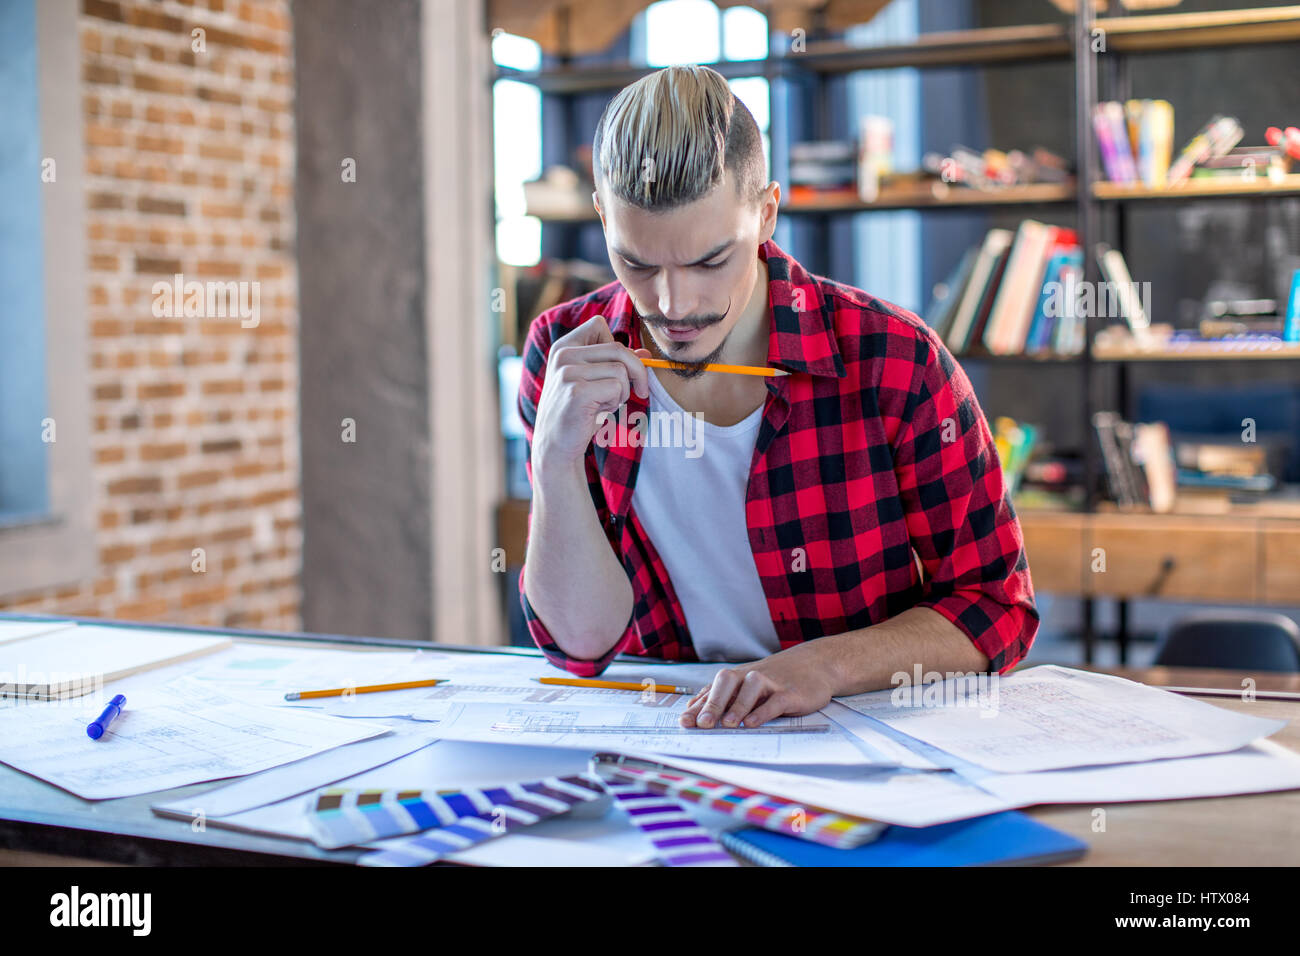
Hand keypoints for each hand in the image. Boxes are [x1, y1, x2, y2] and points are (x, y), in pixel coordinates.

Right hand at [531, 314, 652, 468]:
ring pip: (620, 370)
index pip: (599, 325)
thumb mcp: (595, 382)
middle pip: (618, 348)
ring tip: (607, 403)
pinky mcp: (576, 391)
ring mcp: (567, 372)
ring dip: (623, 391)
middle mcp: (563, 355)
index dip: (617, 345)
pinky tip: (600, 411)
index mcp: (564, 347)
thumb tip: (646, 353)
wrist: (555, 446)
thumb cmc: (578, 412)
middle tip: (640, 390)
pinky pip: (617, 387)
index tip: (621, 368)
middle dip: (637, 370)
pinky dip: (617, 401)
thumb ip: (616, 364)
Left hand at [678, 643, 838, 728]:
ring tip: (727, 724)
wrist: (815, 664)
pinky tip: (753, 723)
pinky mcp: (790, 693)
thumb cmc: (776, 679)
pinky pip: (774, 701)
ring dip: (737, 706)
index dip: (697, 706)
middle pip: (726, 683)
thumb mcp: (748, 686)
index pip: (713, 690)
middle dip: (713, 703)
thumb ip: (724, 698)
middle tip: (702, 723)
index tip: (684, 722)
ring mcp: (770, 683)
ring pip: (750, 689)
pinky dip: (763, 711)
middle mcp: (750, 677)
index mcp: (738, 678)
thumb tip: (694, 712)